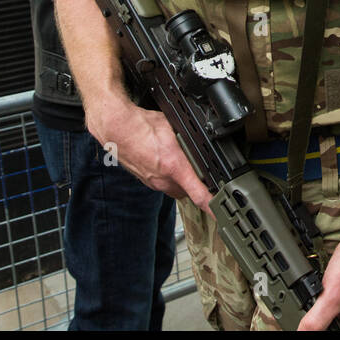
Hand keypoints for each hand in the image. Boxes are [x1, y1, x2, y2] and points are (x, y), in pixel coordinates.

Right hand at [88, 100, 212, 212]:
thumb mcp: (175, 128)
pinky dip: (168, 177)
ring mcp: (153, 182)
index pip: (199, 194)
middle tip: (202, 174)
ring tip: (180, 163)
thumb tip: (202, 144)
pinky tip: (165, 162)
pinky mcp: (146, 181)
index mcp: (174, 166)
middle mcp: (163, 179)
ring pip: (176, 189)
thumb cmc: (142, 126)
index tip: (222, 214)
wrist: (117, 129)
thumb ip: (190, 141)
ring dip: (181, 181)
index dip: (213, 206)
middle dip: (197, 186)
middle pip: (189, 193)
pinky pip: (163, 184)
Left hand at [297, 215, 339, 330]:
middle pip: (337, 331)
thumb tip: (302, 333)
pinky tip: (323, 297)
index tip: (310, 326)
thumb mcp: (332, 296)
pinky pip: (339, 312)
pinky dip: (328, 307)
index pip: (337, 339)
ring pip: (337, 324)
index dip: (322, 333)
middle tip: (313, 313)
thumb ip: (316, 320)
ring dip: (324, 318)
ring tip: (318, 304)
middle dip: (323, 325)